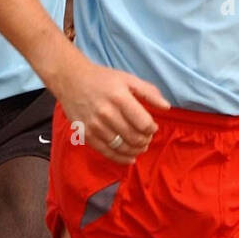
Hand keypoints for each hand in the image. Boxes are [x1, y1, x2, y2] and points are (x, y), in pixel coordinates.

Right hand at [52, 56, 169, 165]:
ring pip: (121, 146)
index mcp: (119, 98)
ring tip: (141, 147)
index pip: (142, 122)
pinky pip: (106, 152)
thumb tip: (167, 107)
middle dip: (145, 140)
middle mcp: (106, 113)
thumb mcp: (129, 79)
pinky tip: (130, 158)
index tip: (153, 128)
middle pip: (133, 136)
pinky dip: (120, 158)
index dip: (152, 129)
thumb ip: (149, 92)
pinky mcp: (85, 135)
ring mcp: (94, 126)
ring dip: (135, 150)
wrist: (71, 80)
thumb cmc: (103, 79)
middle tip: (148, 138)